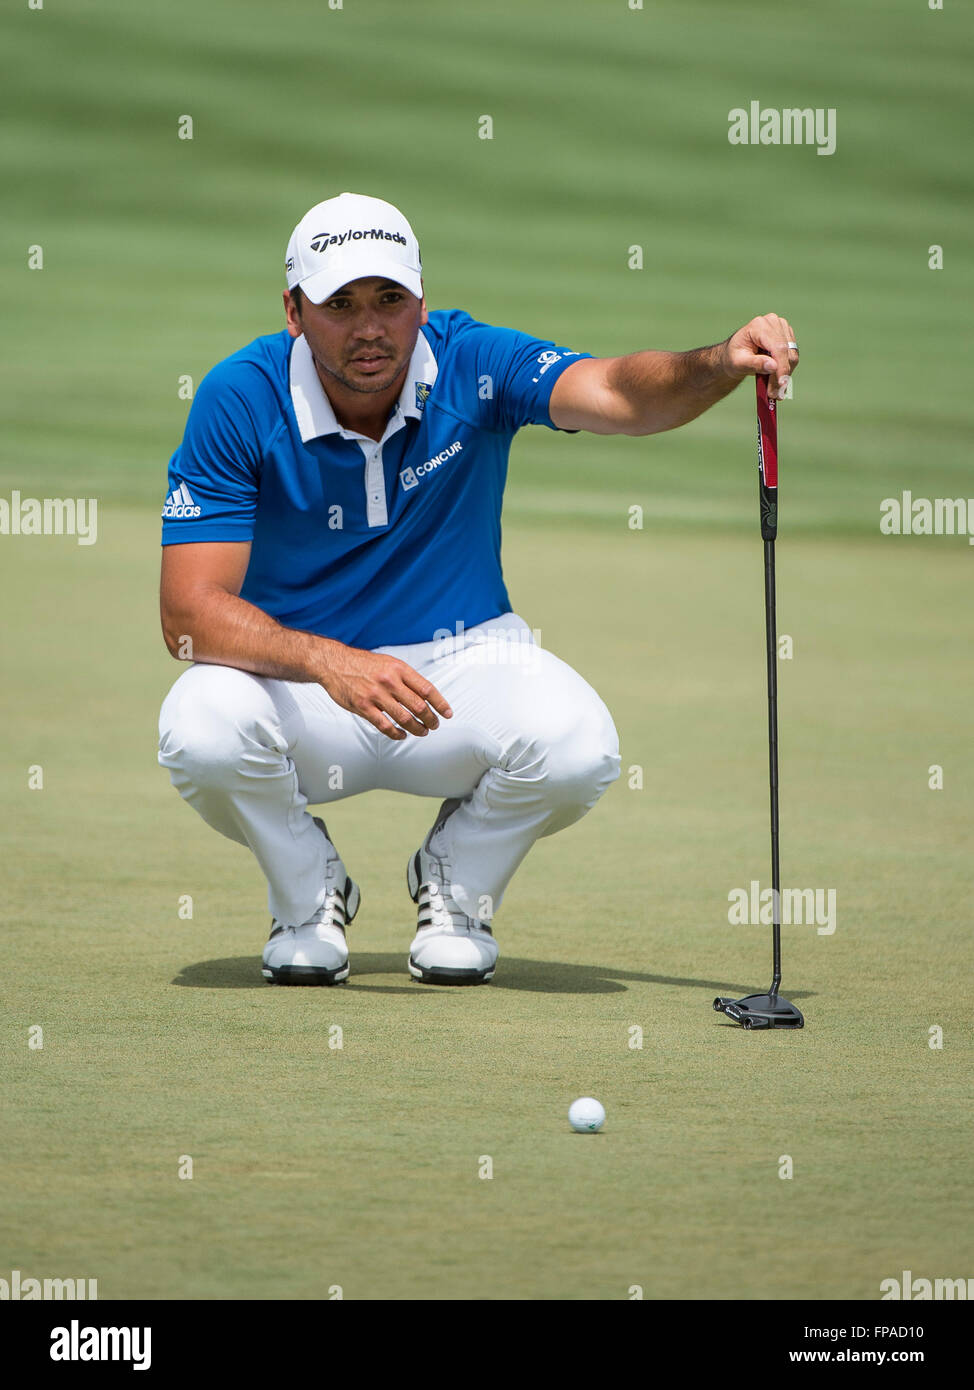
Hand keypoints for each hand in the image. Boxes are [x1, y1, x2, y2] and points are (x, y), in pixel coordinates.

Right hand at [317, 642, 452, 740]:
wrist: (334, 663)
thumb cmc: (362, 664)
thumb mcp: (388, 663)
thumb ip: (405, 678)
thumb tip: (425, 695)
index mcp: (399, 669)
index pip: (427, 689)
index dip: (440, 704)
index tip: (447, 713)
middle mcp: (389, 681)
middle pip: (419, 706)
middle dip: (430, 719)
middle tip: (434, 725)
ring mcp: (376, 695)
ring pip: (404, 718)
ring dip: (417, 728)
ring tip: (422, 731)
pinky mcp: (363, 707)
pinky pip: (385, 726)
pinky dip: (397, 733)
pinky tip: (402, 735)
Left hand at [723, 313, 798, 400]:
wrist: (735, 355)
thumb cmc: (734, 357)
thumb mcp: (738, 363)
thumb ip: (755, 364)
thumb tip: (773, 366)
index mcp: (759, 325)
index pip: (778, 347)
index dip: (781, 367)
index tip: (781, 385)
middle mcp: (773, 323)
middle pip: (787, 352)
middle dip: (782, 375)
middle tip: (774, 395)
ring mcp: (782, 328)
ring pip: (792, 356)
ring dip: (785, 375)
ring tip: (774, 391)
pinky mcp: (787, 337)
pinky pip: (792, 357)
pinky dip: (786, 371)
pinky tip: (777, 382)